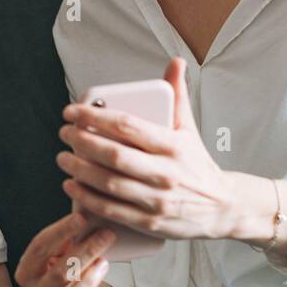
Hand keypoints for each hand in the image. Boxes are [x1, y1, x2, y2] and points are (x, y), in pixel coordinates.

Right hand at [14, 211, 115, 286]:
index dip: (61, 231)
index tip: (83, 217)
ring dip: (88, 280)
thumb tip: (84, 212)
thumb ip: (68, 241)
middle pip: (57, 272)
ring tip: (105, 262)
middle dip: (85, 251)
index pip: (39, 248)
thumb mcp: (64, 257)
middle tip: (106, 235)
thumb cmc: (69, 279)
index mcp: (26, 272)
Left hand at [58, 57, 236, 240]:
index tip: (73, 111)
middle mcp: (166, 173)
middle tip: (65, 133)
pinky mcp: (150, 222)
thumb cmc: (198, 165)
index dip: (95, 116)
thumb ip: (177, 97)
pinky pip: (111, 210)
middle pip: (114, 155)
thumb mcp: (189, 130)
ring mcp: (157, 200)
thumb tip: (175, 63)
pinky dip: (87, 198)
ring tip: (63, 158)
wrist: (223, 208)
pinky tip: (72, 186)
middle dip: (82, 142)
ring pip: (109, 183)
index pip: (128, 125)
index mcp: (174, 146)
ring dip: (80, 170)